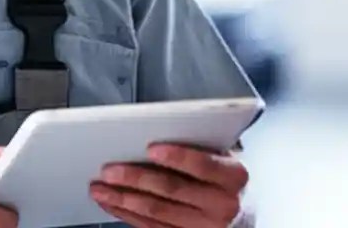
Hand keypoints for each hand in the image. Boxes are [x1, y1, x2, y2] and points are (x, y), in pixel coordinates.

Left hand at [91, 144, 247, 227]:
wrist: (246, 220)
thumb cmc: (231, 182)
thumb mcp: (228, 160)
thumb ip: (204, 147)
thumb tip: (161, 129)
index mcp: (234, 177)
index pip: (204, 165)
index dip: (177, 156)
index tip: (151, 148)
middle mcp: (223, 205)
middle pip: (172, 189)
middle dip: (136, 178)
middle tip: (109, 170)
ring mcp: (205, 227)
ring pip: (157, 211)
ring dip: (124, 199)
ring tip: (101, 188)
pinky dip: (129, 215)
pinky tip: (114, 204)